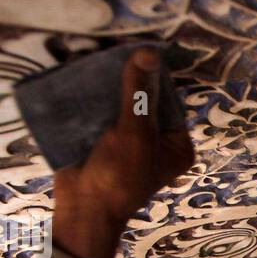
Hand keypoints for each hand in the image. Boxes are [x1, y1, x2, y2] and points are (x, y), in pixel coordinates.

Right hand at [53, 47, 195, 257]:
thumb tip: (148, 53)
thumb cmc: (119, 175)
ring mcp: (129, 142)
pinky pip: (101, 113)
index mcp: (177, 144)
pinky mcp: (104, 141)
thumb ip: (138, 93)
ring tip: (92, 56)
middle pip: (143, 99)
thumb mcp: (134, 131)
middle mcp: (156, 142)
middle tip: (110, 49)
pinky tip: (80, 75)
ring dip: (106, 84)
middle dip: (126, 77)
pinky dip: (92, 97)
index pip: (168, 100)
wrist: (83, 209)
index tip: (136, 48)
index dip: (152, 75)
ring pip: (120, 104)